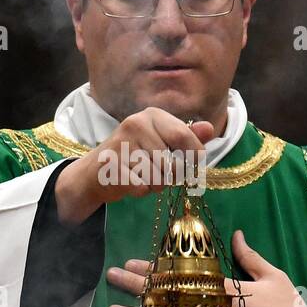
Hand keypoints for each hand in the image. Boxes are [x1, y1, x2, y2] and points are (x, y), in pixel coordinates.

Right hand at [54, 108, 214, 224]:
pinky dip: (141, 191)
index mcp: (152, 115)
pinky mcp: (112, 165)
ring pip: (158, 178)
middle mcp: (136, 123)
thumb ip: (186, 137)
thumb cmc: (136, 155)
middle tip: (159, 172)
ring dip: (155, 184)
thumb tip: (209, 129)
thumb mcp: (163, 142)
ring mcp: (122, 143)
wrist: (96, 171)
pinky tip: (131, 182)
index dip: (194, 158)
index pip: (185, 137)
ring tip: (142, 175)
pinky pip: (142, 187)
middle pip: (173, 163)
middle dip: (171, 176)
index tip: (192, 165)